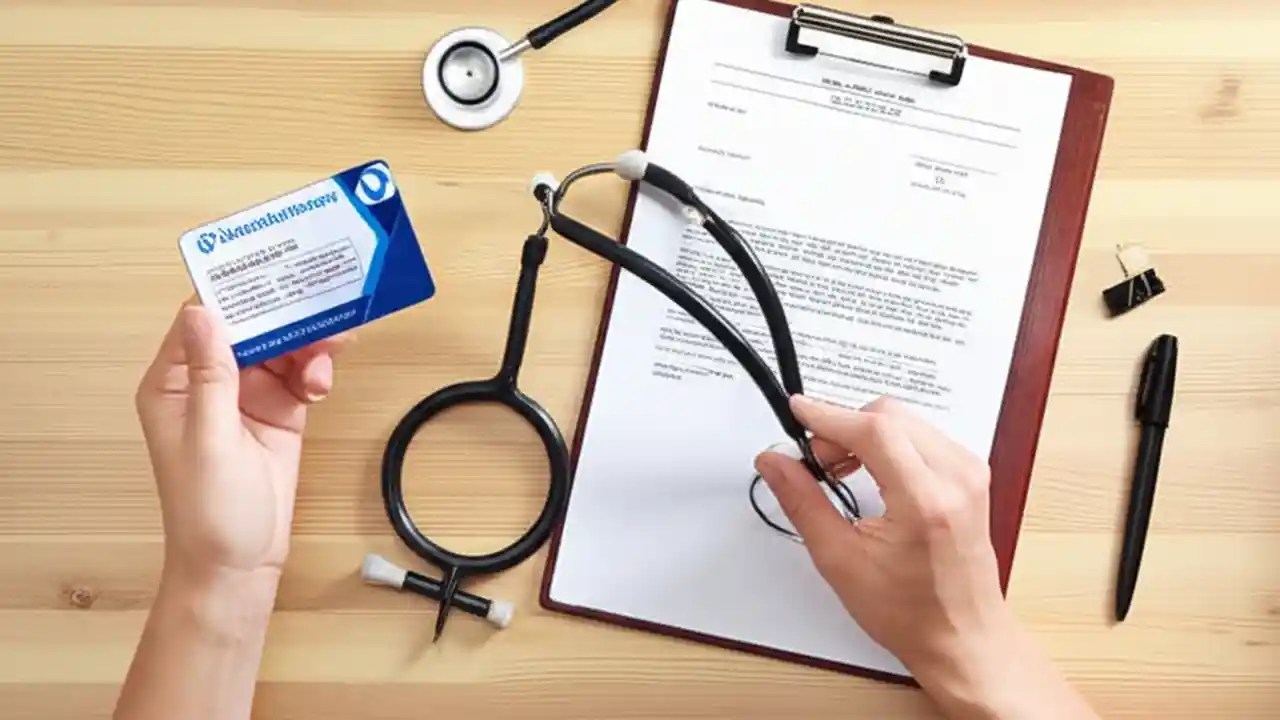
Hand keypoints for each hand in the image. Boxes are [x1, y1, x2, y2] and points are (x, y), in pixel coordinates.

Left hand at [134, 303, 350, 582]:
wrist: (239, 566)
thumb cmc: (209, 512)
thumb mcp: (209, 439)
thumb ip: (211, 375)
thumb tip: (203, 312)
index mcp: (174, 382)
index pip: (202, 319)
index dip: (235, 291)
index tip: (272, 270)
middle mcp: (208, 382)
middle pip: (250, 327)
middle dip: (286, 315)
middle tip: (323, 304)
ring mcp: (245, 397)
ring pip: (282, 347)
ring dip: (309, 345)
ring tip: (332, 352)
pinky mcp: (279, 413)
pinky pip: (301, 374)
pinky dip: (316, 372)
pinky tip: (322, 386)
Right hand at [757, 395, 1007, 674]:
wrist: (962, 638)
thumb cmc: (911, 613)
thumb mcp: (840, 561)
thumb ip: (802, 502)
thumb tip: (775, 462)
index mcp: (926, 501)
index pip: (873, 430)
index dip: (828, 416)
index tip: (797, 412)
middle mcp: (956, 478)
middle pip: (889, 416)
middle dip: (843, 429)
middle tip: (817, 463)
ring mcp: (969, 473)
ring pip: (905, 420)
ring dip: (865, 435)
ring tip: (842, 472)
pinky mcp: (970, 474)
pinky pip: (922, 435)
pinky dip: (888, 443)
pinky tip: (871, 472)